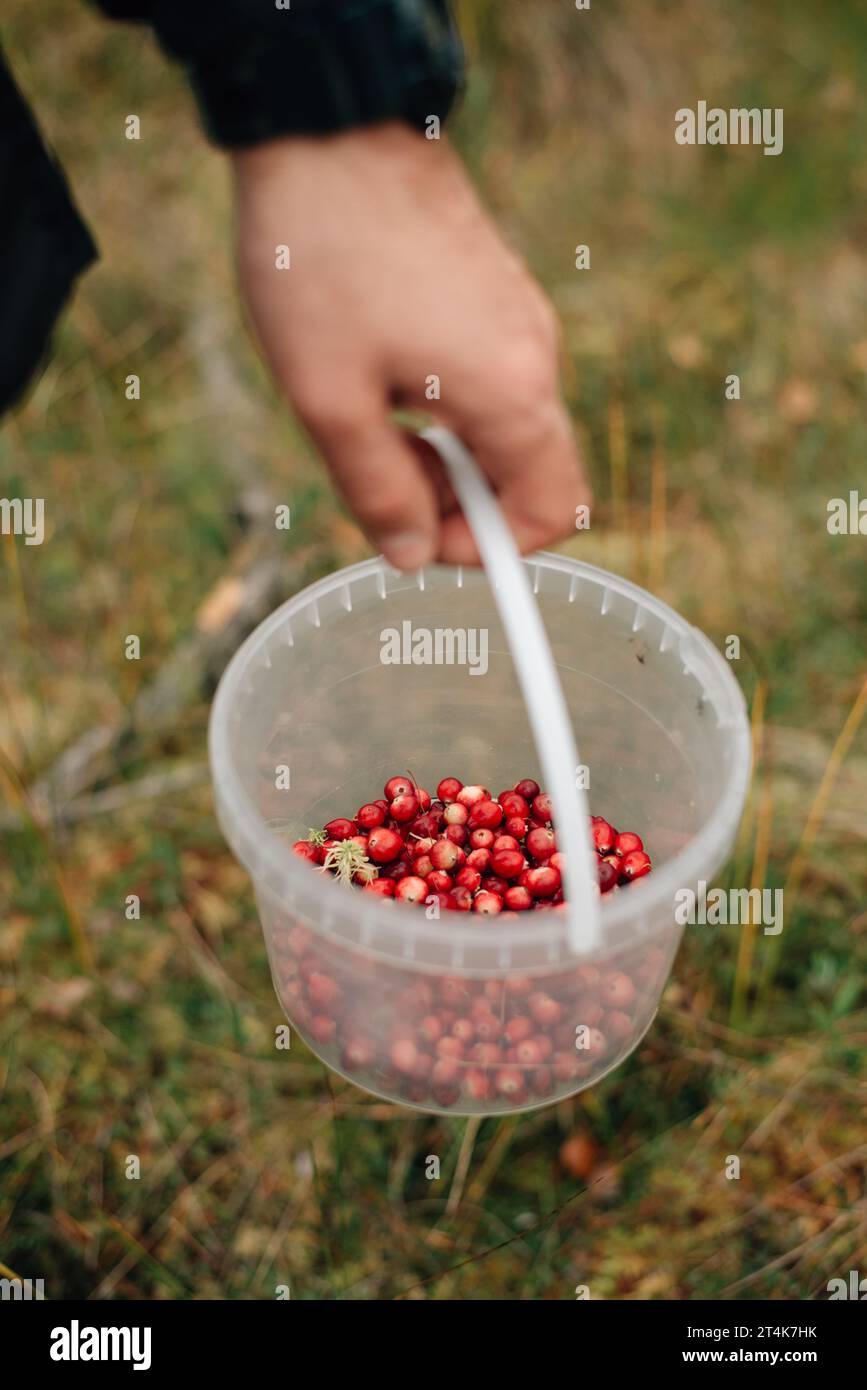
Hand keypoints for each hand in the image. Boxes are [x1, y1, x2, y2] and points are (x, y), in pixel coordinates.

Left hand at [232, 122, 589, 567]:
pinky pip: (489, 380)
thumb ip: (376, 493)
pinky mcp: (497, 294)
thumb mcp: (328, 401)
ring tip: (364, 413)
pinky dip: (443, 406)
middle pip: (528, 475)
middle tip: (375, 472)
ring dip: (442, 451)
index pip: (551, 514)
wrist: (329, 128)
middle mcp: (536, 357)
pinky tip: (378, 372)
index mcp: (512, 393)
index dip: (488, 547)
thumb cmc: (322, 261)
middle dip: (454, 499)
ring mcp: (521, 320)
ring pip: (503, 427)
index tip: (417, 535)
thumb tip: (411, 555)